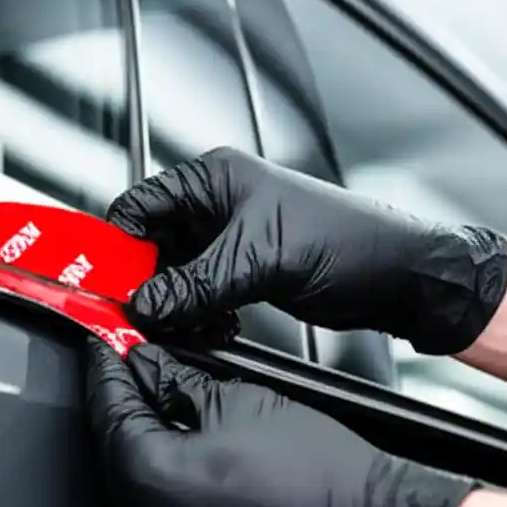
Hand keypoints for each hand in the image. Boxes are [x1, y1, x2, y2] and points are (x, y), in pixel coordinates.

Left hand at [85, 339, 483, 506]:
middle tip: (135, 376)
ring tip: (168, 419)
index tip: (110, 348)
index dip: (109, 370)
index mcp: (150, 478)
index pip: (109, 411)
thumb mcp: (239, 400)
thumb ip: (177, 381)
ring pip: (136, 499)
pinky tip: (193, 473)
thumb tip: (149, 366)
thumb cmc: (321, 474)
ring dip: (144, 457)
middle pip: (113, 456)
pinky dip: (169, 502)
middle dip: (124, 413)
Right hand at [109, 147, 506, 354]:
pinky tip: (215, 327)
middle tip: (145, 315)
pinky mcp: (242, 271)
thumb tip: (146, 304)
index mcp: (214, 180)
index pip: (139, 206)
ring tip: (186, 325)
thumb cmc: (348, 241)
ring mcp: (229, 239)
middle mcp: (217, 205)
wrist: (397, 276)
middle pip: (151, 245)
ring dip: (175, 304)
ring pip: (174, 275)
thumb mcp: (260, 261)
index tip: (108, 284)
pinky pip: (199, 293)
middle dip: (148, 282)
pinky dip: (198, 313)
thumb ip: (196, 284)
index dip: (118, 245)